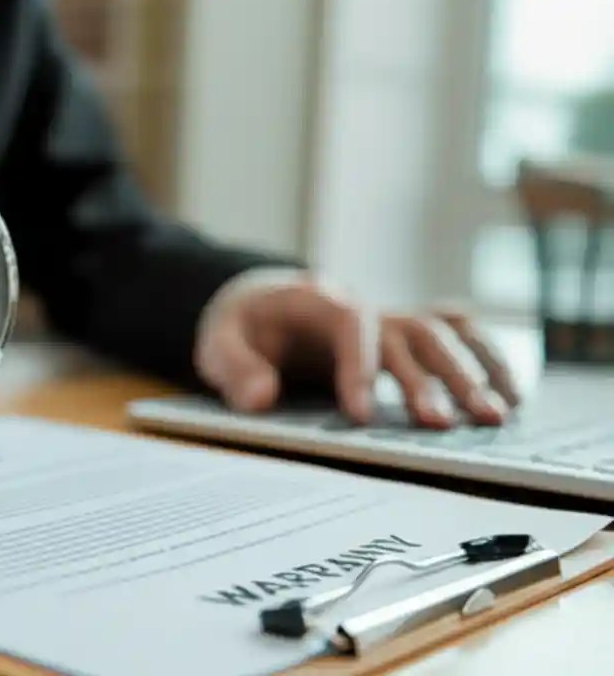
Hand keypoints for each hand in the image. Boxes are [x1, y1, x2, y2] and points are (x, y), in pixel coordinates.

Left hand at [194, 271, 520, 427]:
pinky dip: (486, 357)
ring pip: (443, 334)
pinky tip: (510, 394)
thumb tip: (259, 398)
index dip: (358, 367)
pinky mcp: (404, 334)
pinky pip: (456, 335)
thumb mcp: (218, 342)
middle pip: (410, 331)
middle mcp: (363, 307)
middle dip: (429, 378)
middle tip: (443, 425)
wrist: (258, 303)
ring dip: (471, 370)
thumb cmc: (241, 327)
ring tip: (495, 416)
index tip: (359, 414)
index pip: (351, 325)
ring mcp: (389, 318)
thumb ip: (234, 367)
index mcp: (318, 302)